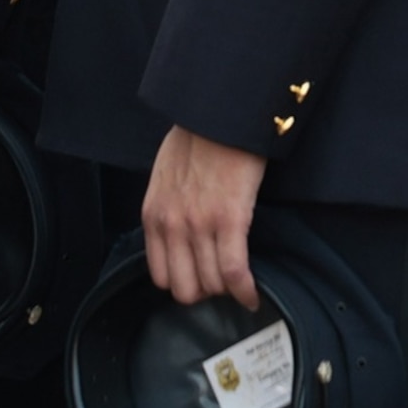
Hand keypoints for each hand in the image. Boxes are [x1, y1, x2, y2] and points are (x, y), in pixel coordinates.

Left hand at [142, 126, 268, 307]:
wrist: (219, 113)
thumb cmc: (198, 136)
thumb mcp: (166, 175)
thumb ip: (168, 206)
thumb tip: (181, 227)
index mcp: (154, 216)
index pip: (160, 276)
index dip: (184, 283)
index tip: (201, 280)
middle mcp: (172, 226)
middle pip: (185, 288)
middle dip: (206, 291)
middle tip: (223, 283)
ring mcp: (199, 225)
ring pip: (212, 284)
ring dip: (228, 291)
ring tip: (241, 284)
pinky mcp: (229, 219)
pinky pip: (235, 272)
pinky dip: (245, 290)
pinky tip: (253, 294)